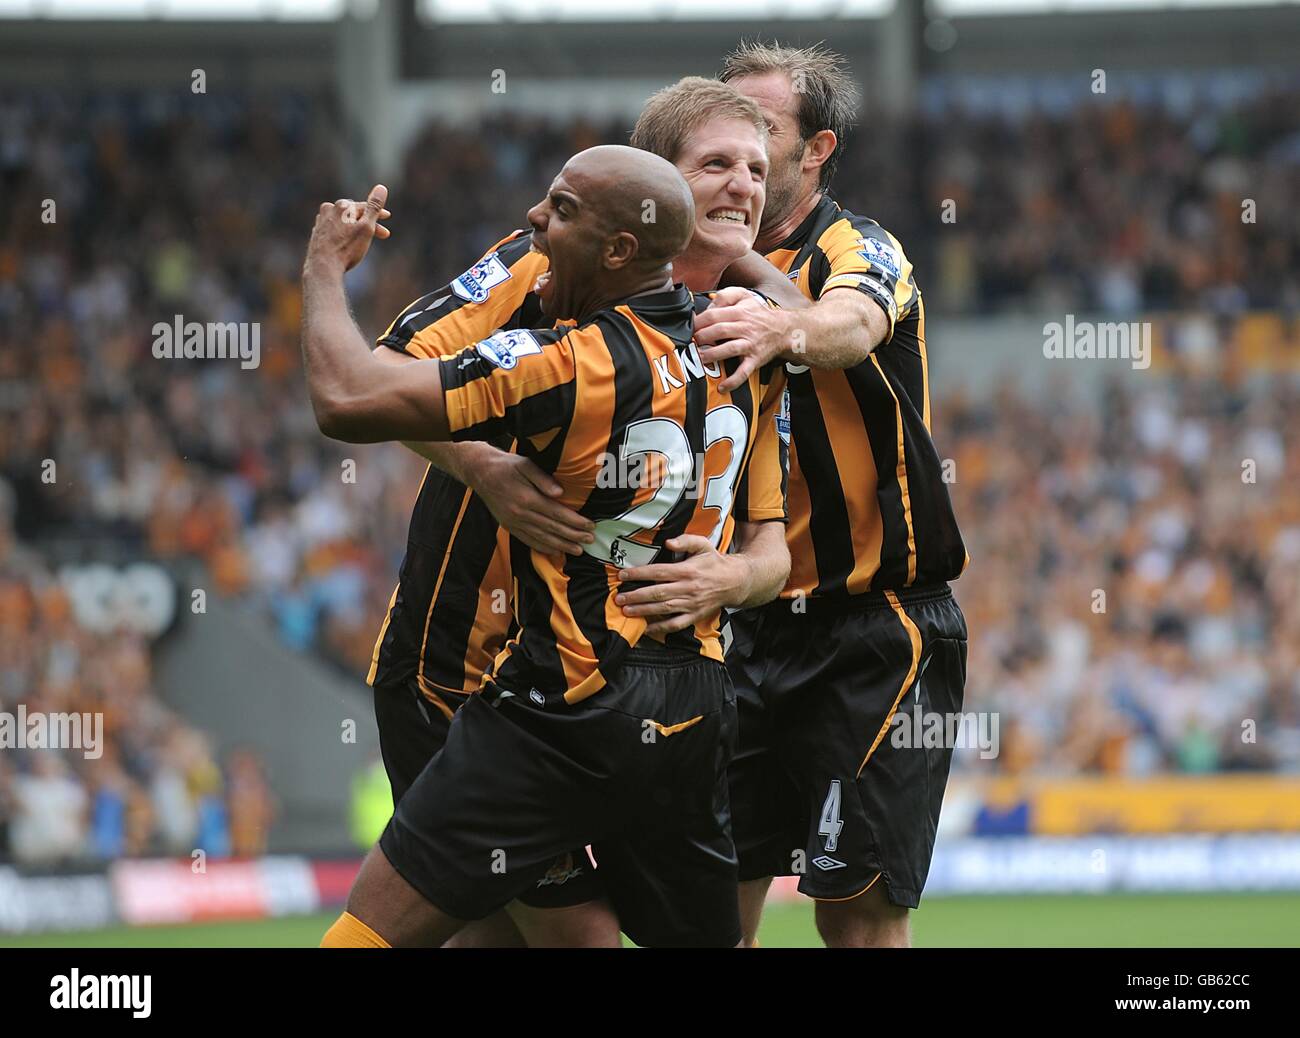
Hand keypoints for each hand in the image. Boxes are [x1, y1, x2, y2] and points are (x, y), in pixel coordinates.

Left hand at [306, 184, 391, 274]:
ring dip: (355, 227)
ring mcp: (321, 222)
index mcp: (342, 206)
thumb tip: (382, 187)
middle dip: (368, 222)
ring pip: (343, 221)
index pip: (365, 207)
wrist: (323, 267)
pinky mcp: (317, 234)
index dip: (378, 213)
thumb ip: (374, 207)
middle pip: (354, 214)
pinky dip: (343, 234)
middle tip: (383, 234)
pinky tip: (346, 241)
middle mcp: (329, 209)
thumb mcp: (366, 227)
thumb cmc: (347, 248)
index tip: (388, 217)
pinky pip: (334, 229)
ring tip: (363, 238)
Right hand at [470, 450, 594, 555]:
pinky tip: (555, 551)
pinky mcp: (509, 526)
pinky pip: (528, 540)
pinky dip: (543, 547)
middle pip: (552, 528)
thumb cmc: (506, 466)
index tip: (590, 525)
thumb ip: (542, 478)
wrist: (480, 473)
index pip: (557, 513)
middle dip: (573, 535)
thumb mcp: (525, 464)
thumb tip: (560, 493)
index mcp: (527, 498)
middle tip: (590, 540)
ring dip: (561, 545)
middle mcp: (520, 514)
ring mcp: (513, 522)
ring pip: (542, 538)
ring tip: (578, 550)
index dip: (575, 521)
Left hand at [615, 535, 751, 636]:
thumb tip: (669, 542)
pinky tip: (646, 628)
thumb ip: (686, 541)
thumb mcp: (703, 545)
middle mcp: (688, 588)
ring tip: (627, 611)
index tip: (623, 575)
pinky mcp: (694, 616)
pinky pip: (675, 624)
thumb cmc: (715, 563)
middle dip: (636, 596)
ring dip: (643, 611)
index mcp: (687, 570)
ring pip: (663, 609)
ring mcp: (691, 604)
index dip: (639, 574)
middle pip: (658, 593)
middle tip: (619, 598)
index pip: (658, 572)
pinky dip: (660, 628)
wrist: (735, 582)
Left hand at [693, 287, 789, 391]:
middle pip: (719, 331)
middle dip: (701, 337)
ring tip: (700, 359)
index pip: (713, 315)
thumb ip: (725, 296)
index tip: (690, 328)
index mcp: (739, 312)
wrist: (783, 329)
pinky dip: (733, 380)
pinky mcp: (754, 359)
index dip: (698, 322)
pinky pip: (743, 372)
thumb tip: (707, 306)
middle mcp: (744, 328)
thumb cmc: (758, 314)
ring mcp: (750, 345)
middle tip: (692, 343)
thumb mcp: (744, 296)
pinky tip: (722, 386)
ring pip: (729, 349)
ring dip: (712, 355)